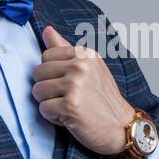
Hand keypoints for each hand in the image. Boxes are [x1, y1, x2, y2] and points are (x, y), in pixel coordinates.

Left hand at [32, 26, 135, 155]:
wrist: (121, 127)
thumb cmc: (103, 99)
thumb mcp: (90, 68)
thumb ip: (65, 48)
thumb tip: (46, 30)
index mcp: (84, 54)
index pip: (45, 56)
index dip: (52, 74)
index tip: (70, 83)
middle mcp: (80, 66)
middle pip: (38, 73)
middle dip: (48, 89)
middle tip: (70, 97)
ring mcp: (75, 85)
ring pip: (37, 91)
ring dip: (50, 103)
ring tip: (70, 107)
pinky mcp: (69, 106)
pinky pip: (43, 109)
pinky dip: (53, 117)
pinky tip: (70, 117)